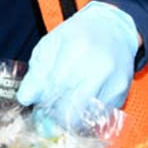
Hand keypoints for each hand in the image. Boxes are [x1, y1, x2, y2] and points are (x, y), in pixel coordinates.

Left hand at [16, 0, 139, 130]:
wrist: (113, 29)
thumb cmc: (78, 36)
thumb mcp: (50, 45)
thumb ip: (36, 72)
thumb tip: (26, 99)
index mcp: (77, 49)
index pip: (52, 87)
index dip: (39, 100)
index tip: (33, 103)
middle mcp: (98, 67)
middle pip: (68, 107)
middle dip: (53, 114)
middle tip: (45, 112)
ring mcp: (113, 82)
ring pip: (83, 116)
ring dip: (68, 118)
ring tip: (61, 107)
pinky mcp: (121, 93)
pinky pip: (98, 115)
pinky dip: (85, 116)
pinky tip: (79, 104)